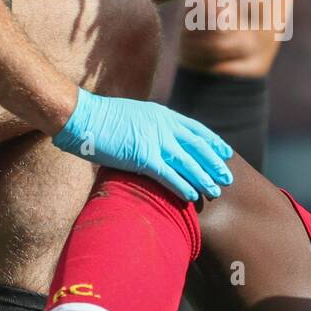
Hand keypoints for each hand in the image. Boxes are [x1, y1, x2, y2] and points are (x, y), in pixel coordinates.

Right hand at [53, 88, 233, 201]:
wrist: (82, 115)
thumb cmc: (101, 118)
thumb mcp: (133, 116)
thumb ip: (150, 126)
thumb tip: (156, 138)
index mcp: (162, 115)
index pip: (196, 129)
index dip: (213, 142)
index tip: (226, 153)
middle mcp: (163, 125)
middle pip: (198, 147)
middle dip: (214, 164)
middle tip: (228, 178)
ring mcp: (154, 140)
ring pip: (187, 162)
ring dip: (203, 178)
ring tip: (215, 191)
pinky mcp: (142, 156)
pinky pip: (168, 175)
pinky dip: (182, 186)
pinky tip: (191, 196)